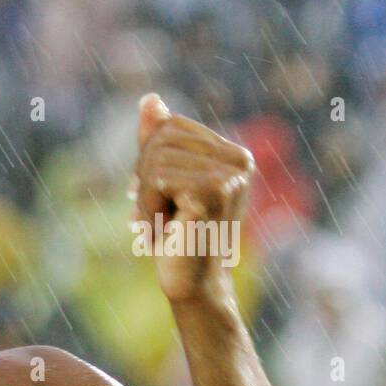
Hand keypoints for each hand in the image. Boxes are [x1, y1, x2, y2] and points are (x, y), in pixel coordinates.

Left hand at [132, 93, 254, 303]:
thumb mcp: (162, 183)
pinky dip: (147, 208)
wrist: (193, 285)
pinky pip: (155, 179)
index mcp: (232, 154)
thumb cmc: (177, 237)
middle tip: (160, 215)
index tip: (160, 197)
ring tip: (163, 225)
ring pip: (155, 159)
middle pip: (162, 137)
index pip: (171, 126)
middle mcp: (239, 159)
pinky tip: (162, 231)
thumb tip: (149, 99)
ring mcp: (230, 174)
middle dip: (145, 178)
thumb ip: (158, 141)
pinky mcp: (213, 191)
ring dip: (145, 198)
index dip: (150, 161)